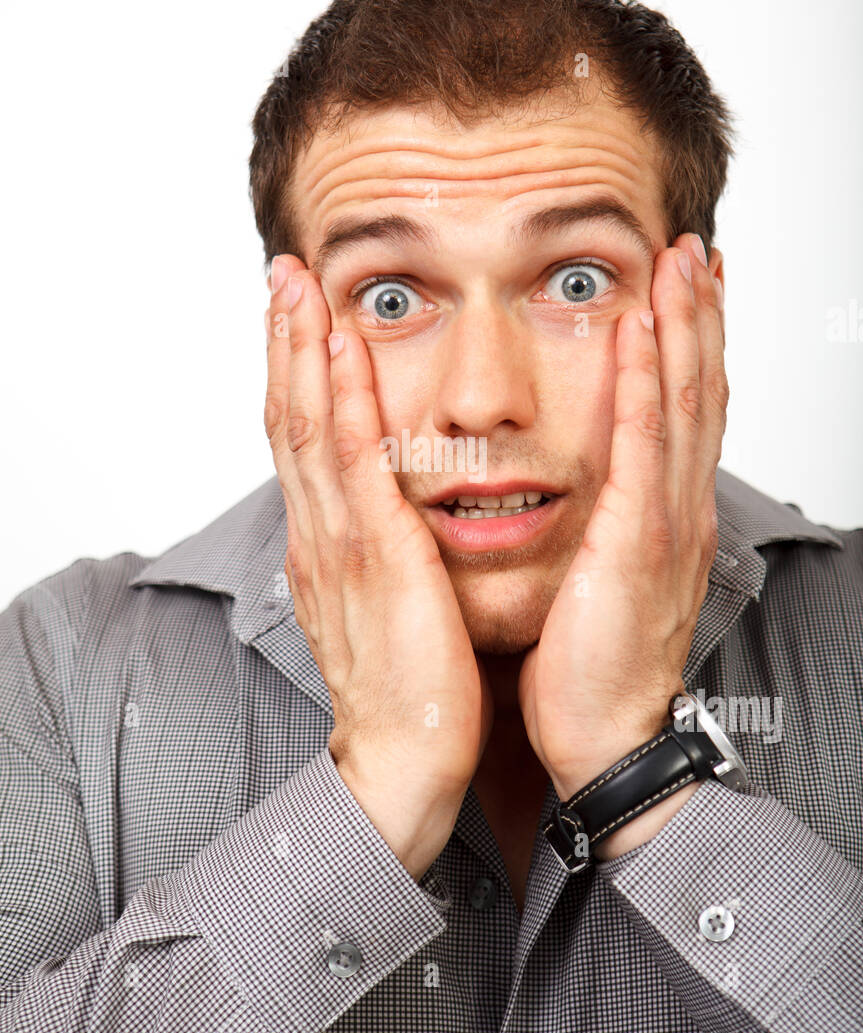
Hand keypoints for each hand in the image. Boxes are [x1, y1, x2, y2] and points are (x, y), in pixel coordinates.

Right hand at [265, 256, 493, 878]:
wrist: (405, 760)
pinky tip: (341, 349)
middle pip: (290, 417)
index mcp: (327, 543)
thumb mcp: (385, 607)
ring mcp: (339, 542)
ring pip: (308, 426)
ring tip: (296, 284)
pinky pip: (353, 463)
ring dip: (300, 347)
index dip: (294, 373)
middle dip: (284, 340)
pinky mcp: (375, 556)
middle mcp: (321, 533)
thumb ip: (377, 557)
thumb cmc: (408, 689)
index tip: (298, 314)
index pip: (302, 441)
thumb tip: (382, 526)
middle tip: (284, 272)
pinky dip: (341, 400)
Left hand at [518, 234, 726, 854]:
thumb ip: (602, 530)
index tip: (683, 290)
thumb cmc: (589, 667)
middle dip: (698, 316)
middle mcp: (676, 509)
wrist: (603, 740)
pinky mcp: (637, 541)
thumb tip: (586, 499)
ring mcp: (665, 522)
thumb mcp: (600, 582)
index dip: (688, 348)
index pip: (683, 414)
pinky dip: (647, 382)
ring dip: (684, 326)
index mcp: (662, 518)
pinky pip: (644, 446)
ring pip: (684, 403)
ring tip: (682, 260)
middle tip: (696, 249)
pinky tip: (642, 331)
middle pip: (698, 391)